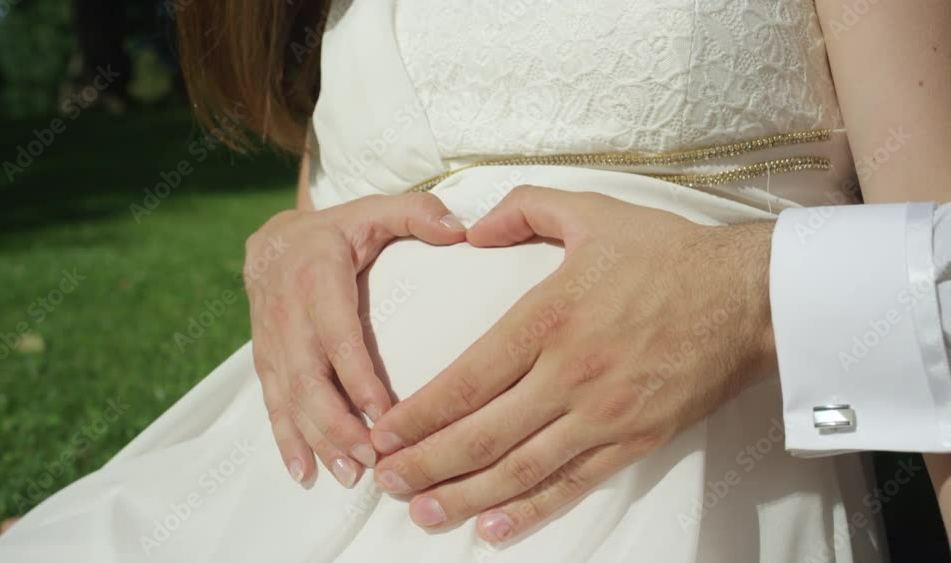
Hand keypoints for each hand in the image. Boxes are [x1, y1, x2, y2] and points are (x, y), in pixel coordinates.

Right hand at [244, 193, 465, 486]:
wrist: (272, 239)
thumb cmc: (337, 230)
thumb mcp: (374, 210)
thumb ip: (417, 214)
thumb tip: (462, 230)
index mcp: (316, 277)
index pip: (337, 335)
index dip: (357, 378)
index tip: (386, 415)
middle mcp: (286, 313)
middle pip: (309, 378)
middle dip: (338, 424)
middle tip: (373, 460)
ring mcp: (271, 340)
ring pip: (289, 398)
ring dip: (316, 439)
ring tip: (349, 474)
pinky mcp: (265, 360)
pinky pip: (272, 403)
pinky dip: (286, 440)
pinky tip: (304, 472)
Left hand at [369, 186, 776, 541]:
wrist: (748, 297)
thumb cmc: (667, 253)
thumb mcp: (591, 210)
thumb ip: (523, 209)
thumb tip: (470, 230)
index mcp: (549, 317)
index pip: (467, 378)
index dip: (419, 413)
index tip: (383, 432)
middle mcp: (569, 373)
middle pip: (482, 433)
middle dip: (426, 464)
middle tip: (385, 481)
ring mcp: (602, 414)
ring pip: (520, 468)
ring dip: (465, 496)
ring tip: (423, 514)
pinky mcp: (634, 440)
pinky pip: (574, 483)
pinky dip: (532, 509)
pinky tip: (495, 528)